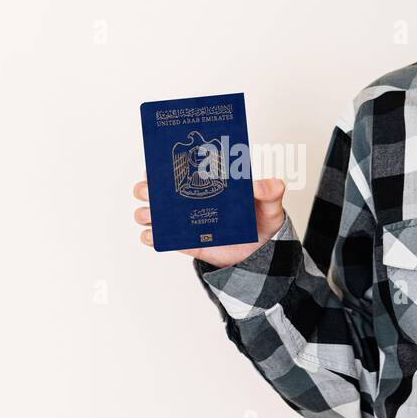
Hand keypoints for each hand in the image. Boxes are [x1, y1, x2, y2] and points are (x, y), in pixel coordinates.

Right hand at [132, 176, 286, 267]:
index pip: (180, 167)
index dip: (162, 164)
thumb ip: (270, 192)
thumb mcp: (270, 204)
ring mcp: (185, 221)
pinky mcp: (185, 242)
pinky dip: (152, 237)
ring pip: (154, 213)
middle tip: (148, 190)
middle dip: (147, 188)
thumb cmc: (261, 220)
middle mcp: (190, 199)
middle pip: (158, 189)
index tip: (156, 164)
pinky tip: (152, 235)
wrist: (259, 253)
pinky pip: (162, 239)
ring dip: (146, 212)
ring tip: (149, 215)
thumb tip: (267, 185)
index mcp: (206, 181)